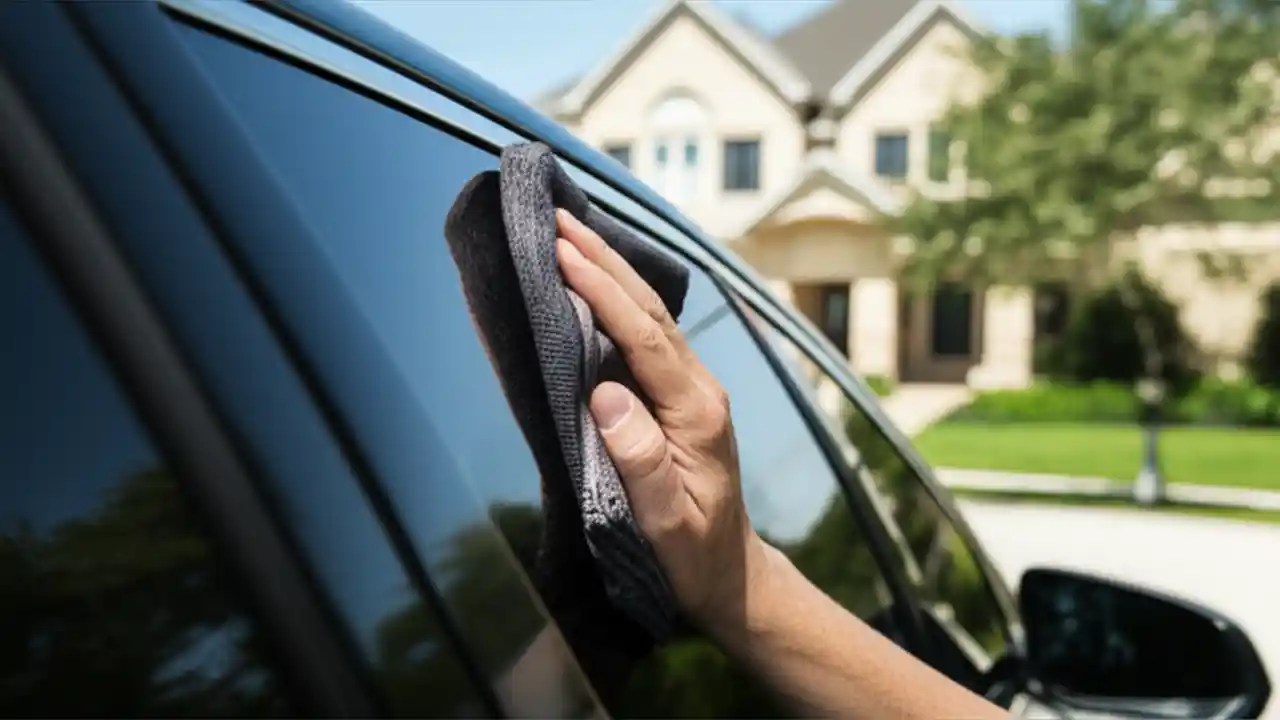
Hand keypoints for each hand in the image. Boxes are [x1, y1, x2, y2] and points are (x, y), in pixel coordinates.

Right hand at [554, 209, 774, 637]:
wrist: (731, 574)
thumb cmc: (693, 555)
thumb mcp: (666, 521)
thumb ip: (640, 459)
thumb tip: (605, 393)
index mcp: (696, 411)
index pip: (645, 337)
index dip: (603, 292)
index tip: (562, 253)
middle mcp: (700, 388)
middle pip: (651, 310)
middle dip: (605, 260)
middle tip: (559, 217)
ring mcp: (693, 389)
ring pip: (651, 315)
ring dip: (611, 271)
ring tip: (570, 232)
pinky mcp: (681, 397)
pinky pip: (648, 335)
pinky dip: (619, 299)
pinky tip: (597, 281)